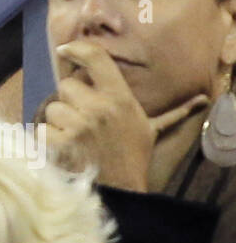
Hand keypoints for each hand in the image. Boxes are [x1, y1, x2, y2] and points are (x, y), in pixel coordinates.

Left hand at [42, 40, 208, 192]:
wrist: (120, 193)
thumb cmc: (133, 157)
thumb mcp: (150, 129)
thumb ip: (172, 112)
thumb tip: (202, 100)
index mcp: (120, 99)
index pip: (96, 58)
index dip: (77, 48)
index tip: (65, 49)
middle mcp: (99, 107)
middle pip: (65, 85)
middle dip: (70, 101)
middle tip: (82, 121)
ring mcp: (78, 124)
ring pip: (52, 108)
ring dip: (58, 123)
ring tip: (76, 139)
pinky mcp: (59, 142)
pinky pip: (41, 128)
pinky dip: (47, 140)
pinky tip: (63, 150)